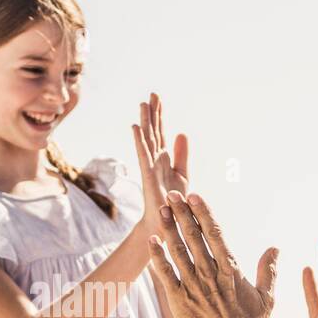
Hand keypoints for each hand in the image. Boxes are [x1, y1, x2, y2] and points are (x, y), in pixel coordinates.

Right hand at [131, 92, 186, 235]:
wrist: (165, 223)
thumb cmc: (173, 202)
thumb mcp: (182, 173)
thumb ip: (182, 154)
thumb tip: (181, 132)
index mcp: (163, 159)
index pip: (161, 133)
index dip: (159, 116)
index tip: (158, 98)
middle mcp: (155, 160)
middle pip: (153, 132)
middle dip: (152, 113)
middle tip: (152, 94)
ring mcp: (150, 167)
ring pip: (147, 140)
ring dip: (144, 122)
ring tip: (143, 104)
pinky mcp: (148, 176)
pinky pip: (143, 155)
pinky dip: (139, 140)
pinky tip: (135, 127)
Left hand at [147, 188, 278, 317]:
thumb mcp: (267, 297)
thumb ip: (268, 270)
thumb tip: (275, 248)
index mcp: (231, 269)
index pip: (215, 233)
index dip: (203, 213)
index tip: (194, 196)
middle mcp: (211, 272)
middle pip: (194, 236)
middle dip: (181, 213)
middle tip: (171, 194)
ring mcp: (194, 285)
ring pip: (178, 250)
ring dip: (168, 228)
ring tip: (160, 209)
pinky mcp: (179, 300)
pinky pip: (165, 274)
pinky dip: (157, 257)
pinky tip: (150, 241)